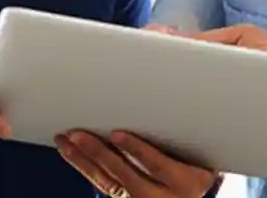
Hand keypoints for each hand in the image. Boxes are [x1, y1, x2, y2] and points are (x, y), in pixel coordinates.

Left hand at [56, 130, 217, 197]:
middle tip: (78, 134)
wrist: (194, 193)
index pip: (159, 165)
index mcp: (188, 182)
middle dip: (99, 154)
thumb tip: (181, 80)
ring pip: (107, 182)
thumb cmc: (199, 161)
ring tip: (65, 139)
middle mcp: (164, 197)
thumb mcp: (201, 150)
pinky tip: (70, 151)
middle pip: (126, 176)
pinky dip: (84, 167)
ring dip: (83, 160)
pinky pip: (102, 184)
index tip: (117, 133)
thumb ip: (184, 128)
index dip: (137, 150)